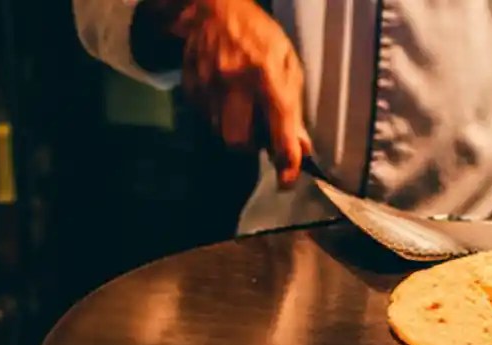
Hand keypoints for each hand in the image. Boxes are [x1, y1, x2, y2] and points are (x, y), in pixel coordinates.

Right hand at [155, 0, 311, 186]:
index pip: (278, 130)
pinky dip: (218, 116)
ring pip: (219, 132)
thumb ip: (294, 106)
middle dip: (252, 146)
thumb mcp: (288, 63)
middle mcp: (234, 83)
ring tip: (243, 109)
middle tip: (261, 133)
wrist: (214, 9)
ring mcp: (208, 85)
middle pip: (238, 141)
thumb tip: (300, 145)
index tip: (287, 179)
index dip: (285, 161)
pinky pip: (204, 117)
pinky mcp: (190, 86)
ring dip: (235, 130)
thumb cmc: (259, 35)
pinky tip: (226, 97)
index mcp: (266, 76)